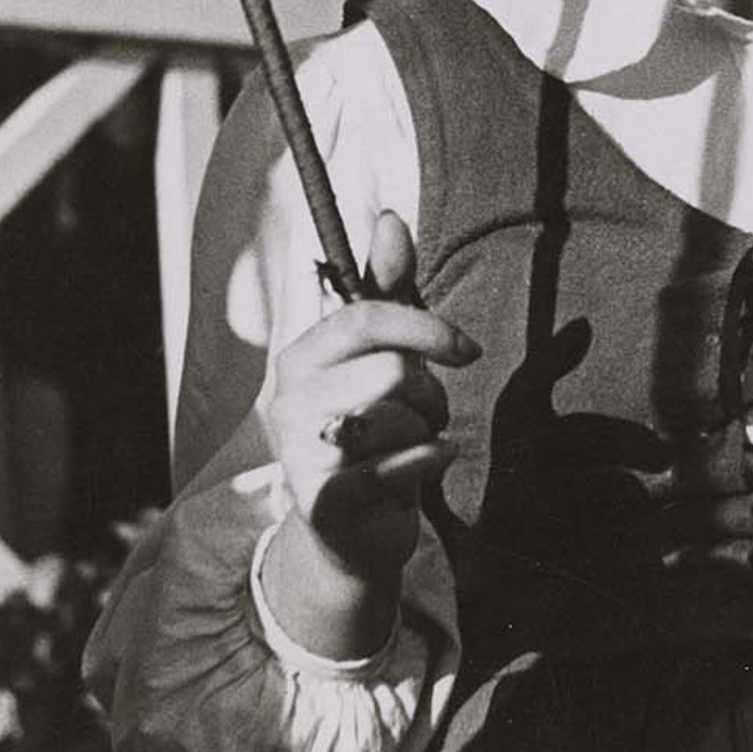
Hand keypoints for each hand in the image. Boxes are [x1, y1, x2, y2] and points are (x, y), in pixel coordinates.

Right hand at [265, 213, 477, 587]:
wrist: (354, 533)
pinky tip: (429, 465)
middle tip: (428, 415)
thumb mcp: (384, 355)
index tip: (465, 348)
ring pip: (398, 417)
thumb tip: (389, 218)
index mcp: (300, 357)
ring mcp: (299, 455)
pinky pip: (398, 466)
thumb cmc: (377, 431)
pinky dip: (430, 462)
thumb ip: (387, 290)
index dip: (426, 327)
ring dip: (430, 430)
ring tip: (416, 445)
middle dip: (431, 392)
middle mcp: (287, 401)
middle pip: (391, 370)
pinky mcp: (323, 503)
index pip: (365, 318)